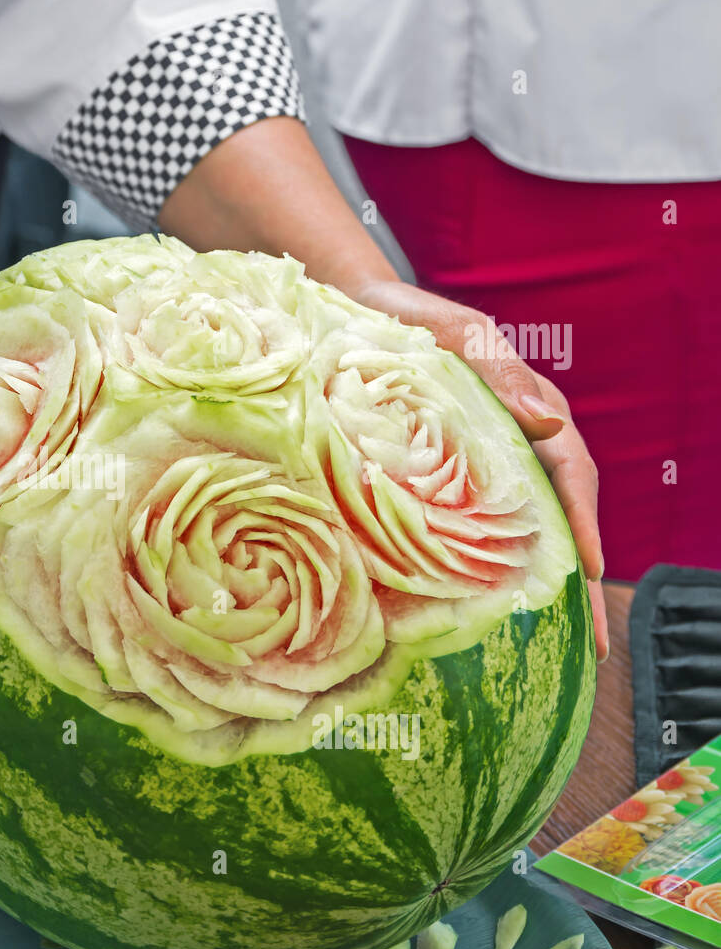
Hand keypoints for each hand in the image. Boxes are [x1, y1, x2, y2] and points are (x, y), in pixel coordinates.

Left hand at [352, 280, 608, 660]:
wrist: (357, 309)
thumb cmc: (407, 317)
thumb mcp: (454, 333)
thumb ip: (498, 370)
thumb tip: (549, 424)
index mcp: (526, 405)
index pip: (569, 472)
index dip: (582, 523)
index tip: (588, 574)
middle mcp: (515, 436)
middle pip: (561, 509)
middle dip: (579, 575)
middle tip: (592, 638)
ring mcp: (485, 455)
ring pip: (527, 522)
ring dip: (545, 578)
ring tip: (560, 640)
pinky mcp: (451, 468)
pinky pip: (482, 519)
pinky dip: (499, 561)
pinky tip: (495, 604)